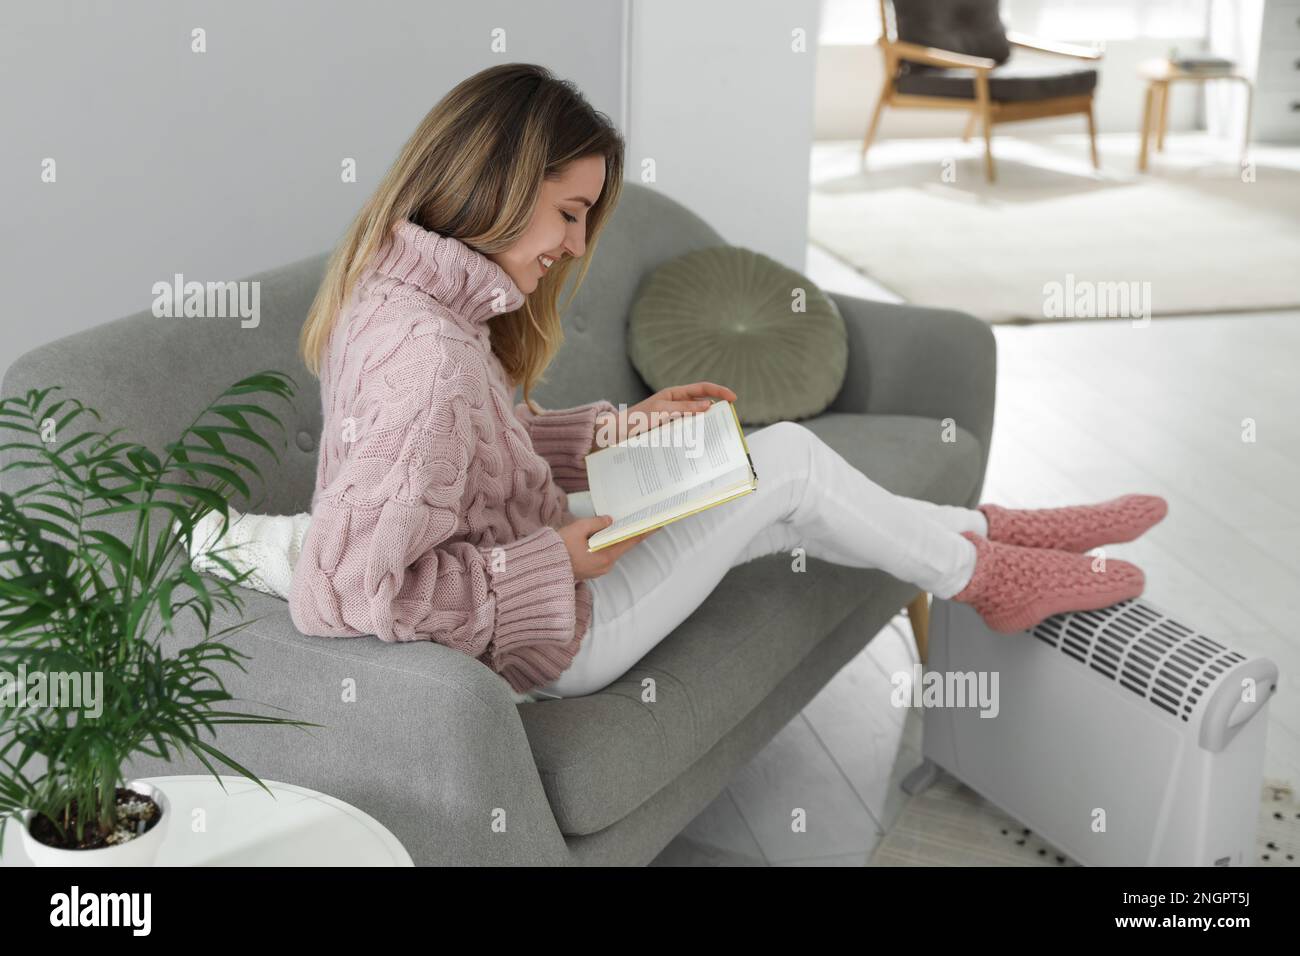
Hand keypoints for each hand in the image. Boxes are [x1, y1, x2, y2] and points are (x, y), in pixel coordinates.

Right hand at [558, 515, 660, 580]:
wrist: (542, 569)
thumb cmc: (558, 549)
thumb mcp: (578, 529)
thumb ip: (596, 523)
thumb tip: (609, 520)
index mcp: (606, 555)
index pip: (631, 541)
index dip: (645, 531)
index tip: (658, 523)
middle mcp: (606, 565)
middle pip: (621, 545)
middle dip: (628, 531)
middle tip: (637, 518)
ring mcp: (598, 569)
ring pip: (611, 550)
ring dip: (614, 538)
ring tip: (619, 523)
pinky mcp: (590, 570)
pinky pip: (602, 555)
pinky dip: (605, 545)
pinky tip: (602, 535)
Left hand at [593, 382, 737, 449]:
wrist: (617, 436)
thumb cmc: (636, 420)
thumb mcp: (661, 411)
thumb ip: (684, 408)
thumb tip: (708, 406)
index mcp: (675, 395)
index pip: (702, 389)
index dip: (720, 391)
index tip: (734, 398)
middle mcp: (677, 406)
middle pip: (703, 406)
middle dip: (717, 412)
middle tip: (729, 422)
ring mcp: (675, 421)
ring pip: (697, 422)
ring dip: (707, 428)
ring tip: (718, 437)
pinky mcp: (672, 435)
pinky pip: (688, 435)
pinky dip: (696, 439)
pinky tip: (701, 448)